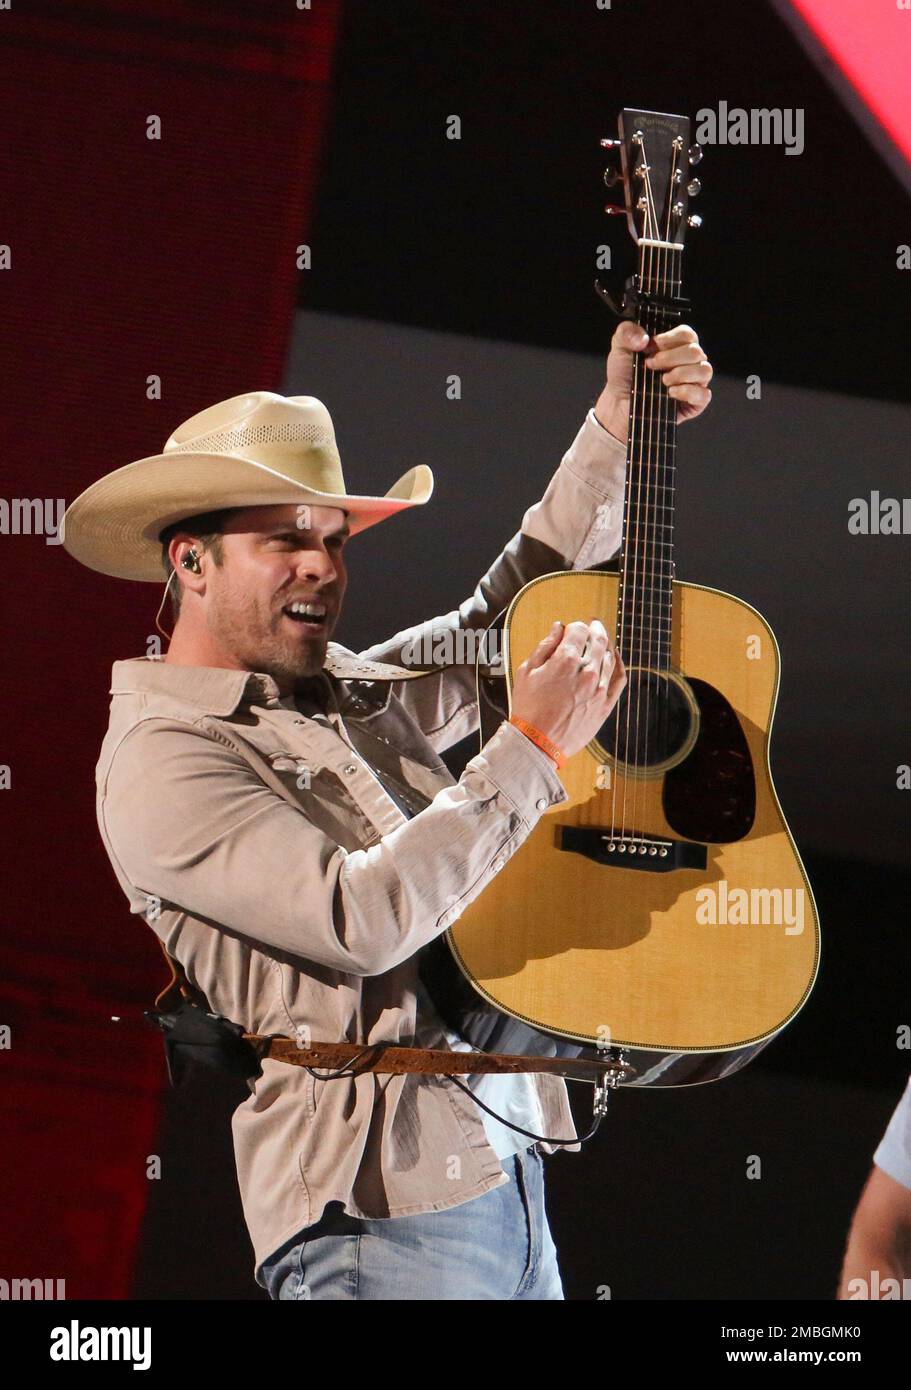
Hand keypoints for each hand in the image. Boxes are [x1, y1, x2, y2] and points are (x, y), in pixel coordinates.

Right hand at [510, 619, 626, 762]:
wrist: (537, 743)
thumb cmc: (529, 710)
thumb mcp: (527, 672)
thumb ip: (544, 646)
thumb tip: (557, 629)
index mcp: (565, 661)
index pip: (578, 630)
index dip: (574, 626)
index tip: (571, 628)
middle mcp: (587, 672)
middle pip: (598, 639)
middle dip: (595, 629)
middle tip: (593, 625)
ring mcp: (599, 689)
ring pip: (610, 656)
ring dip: (605, 645)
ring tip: (599, 642)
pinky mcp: (605, 705)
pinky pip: (619, 678)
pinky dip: (618, 664)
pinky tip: (614, 658)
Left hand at [594, 320, 712, 444]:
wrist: (618, 404)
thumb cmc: (624, 375)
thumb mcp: (620, 348)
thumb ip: (626, 333)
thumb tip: (643, 338)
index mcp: (676, 346)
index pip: (687, 334)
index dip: (669, 339)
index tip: (650, 347)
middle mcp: (688, 362)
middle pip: (696, 351)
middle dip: (671, 358)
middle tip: (650, 365)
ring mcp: (694, 383)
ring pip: (704, 370)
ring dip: (681, 373)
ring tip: (662, 380)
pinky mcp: (694, 404)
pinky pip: (704, 395)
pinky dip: (687, 391)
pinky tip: (670, 393)